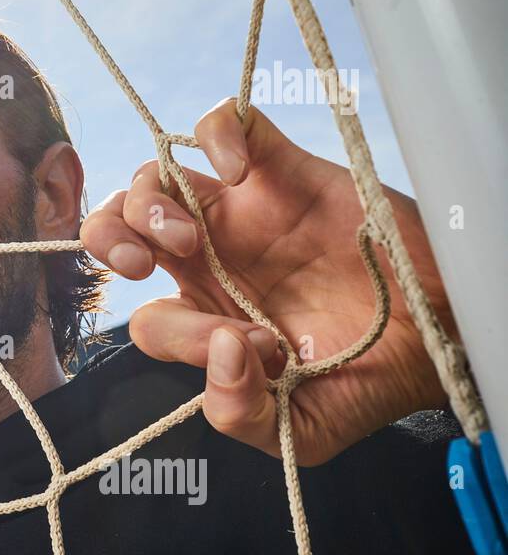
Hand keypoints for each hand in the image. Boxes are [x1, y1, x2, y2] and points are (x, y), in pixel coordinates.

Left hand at [80, 97, 453, 464]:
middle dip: (110, 242)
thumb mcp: (301, 429)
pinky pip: (226, 125)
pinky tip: (236, 170)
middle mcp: (211, 262)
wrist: (444, 329)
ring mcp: (241, 212)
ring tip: (190, 236)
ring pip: (154, 179)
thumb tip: (218, 356)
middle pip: (121, 230)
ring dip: (149, 204)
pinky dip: (215, 134)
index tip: (250, 346)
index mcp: (208, 320)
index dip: (179, 335)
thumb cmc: (370, 376)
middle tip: (143, 266)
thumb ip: (242, 414)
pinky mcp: (280, 169)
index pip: (150, 319)